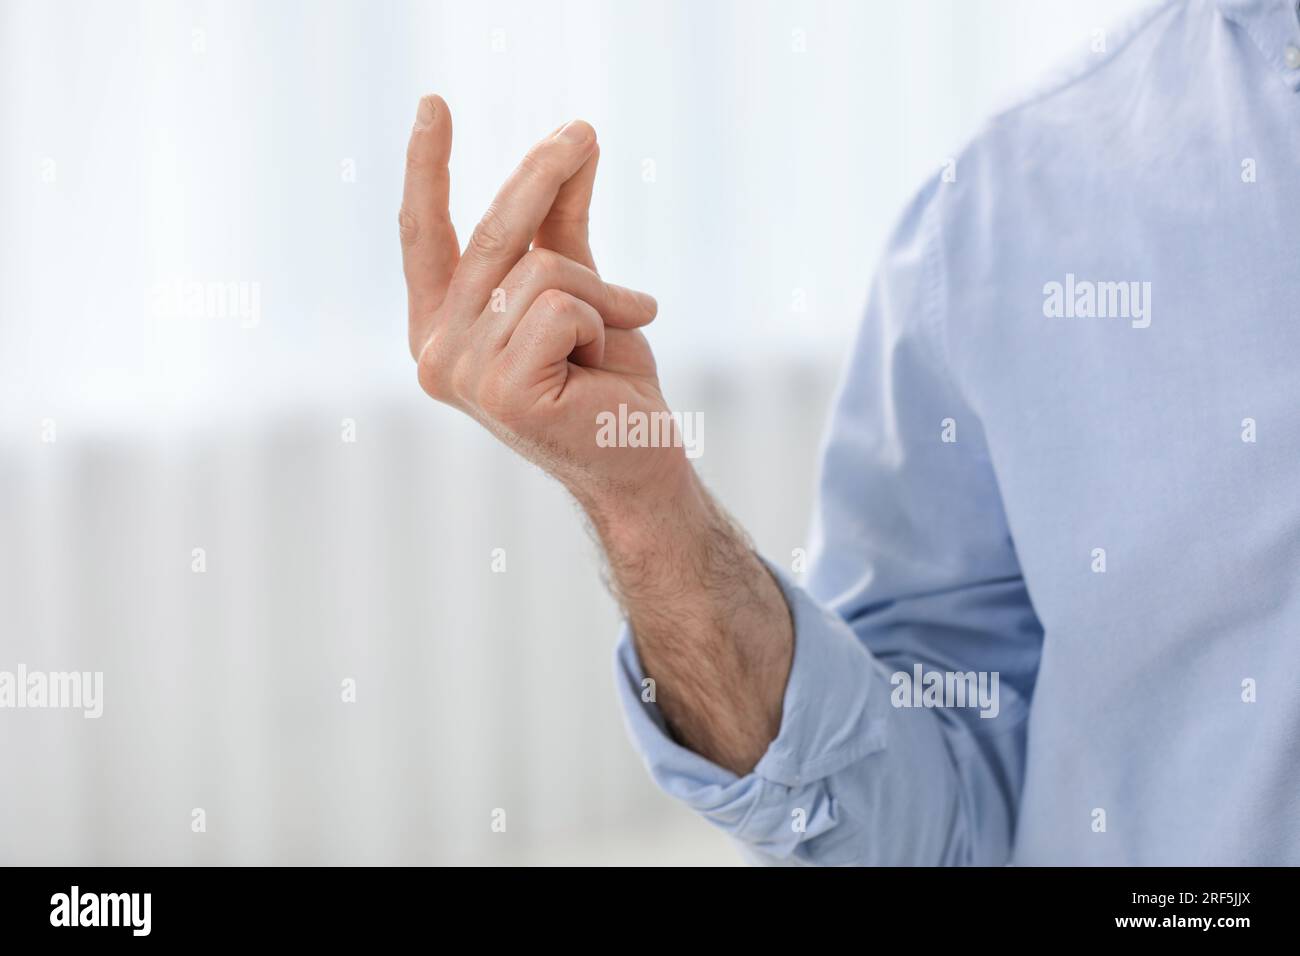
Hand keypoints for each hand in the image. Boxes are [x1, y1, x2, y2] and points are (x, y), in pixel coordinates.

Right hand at [399, 95, 691, 509]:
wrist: (638, 457)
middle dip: (543, 175)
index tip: (434, 104)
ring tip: (613, 336)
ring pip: (542, 273)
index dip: (426, 169)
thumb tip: (574, 137)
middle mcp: (437, 352)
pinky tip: (602, 366)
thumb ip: (562, 221)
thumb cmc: (606, 379)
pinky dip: (602, 324)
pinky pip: (561, 307)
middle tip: (584, 132)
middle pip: (492, 235)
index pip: (423, 236)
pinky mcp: (503, 392)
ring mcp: (464, 376)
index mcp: (441, 327)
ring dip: (600, 296)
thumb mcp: (580, 287)